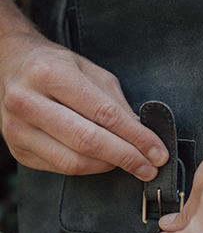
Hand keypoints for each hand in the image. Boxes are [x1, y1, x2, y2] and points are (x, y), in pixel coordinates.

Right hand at [0, 0, 167, 177]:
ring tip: (132, 164)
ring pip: (74, 161)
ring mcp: (17, 128)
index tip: (158, 152)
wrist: (11, 64)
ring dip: (111, 167)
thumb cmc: (56, 67)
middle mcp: (27, 101)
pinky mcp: (18, 150)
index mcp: (50, 74)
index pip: (104, 114)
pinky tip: (105, 162)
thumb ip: (117, 105)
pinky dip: (91, 168)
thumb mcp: (92, 73)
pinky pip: (62, 168)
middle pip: (88, 142)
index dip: (137, 138)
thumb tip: (144, 136)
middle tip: (150, 166)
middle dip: (127, 157)